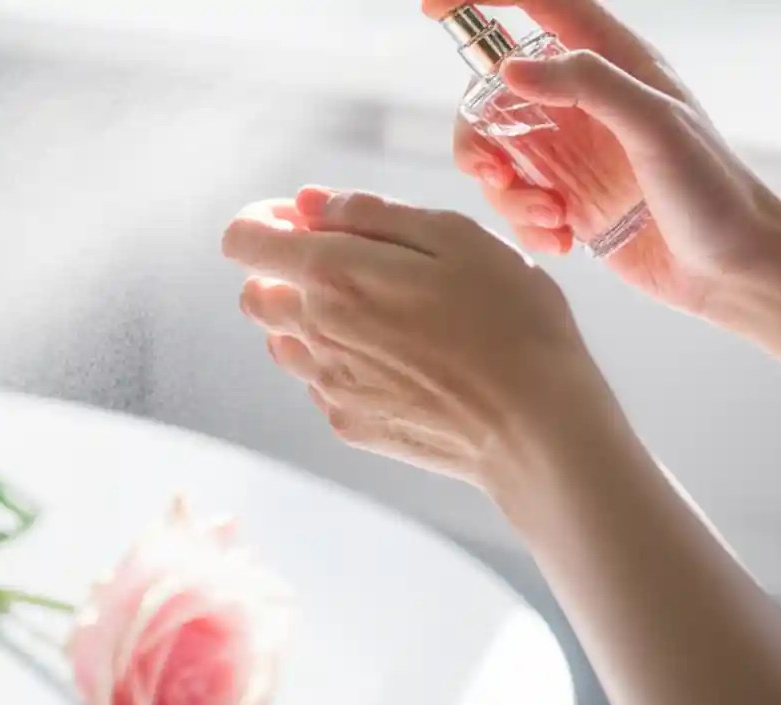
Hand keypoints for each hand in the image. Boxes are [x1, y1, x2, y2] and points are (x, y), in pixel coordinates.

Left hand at [222, 187, 613, 488]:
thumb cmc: (510, 319)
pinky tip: (398, 358)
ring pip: (280, 340)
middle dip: (283, 271)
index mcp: (334, 275)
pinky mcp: (346, 422)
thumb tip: (307, 203)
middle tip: (352, 266)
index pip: (242, 240)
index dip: (264, 221)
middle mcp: (315, 332)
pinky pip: (317, 381)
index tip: (305, 220)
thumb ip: (371, 212)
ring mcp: (327, 385)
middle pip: (253, 293)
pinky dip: (338, 360)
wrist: (537, 426)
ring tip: (382, 315)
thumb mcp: (455, 236)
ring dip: (309, 318)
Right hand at [424, 0, 780, 316]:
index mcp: (611, 63)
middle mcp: (581, 103)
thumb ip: (585, 84)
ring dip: (509, 195)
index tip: (432, 7)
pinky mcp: (563, 199)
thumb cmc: (711, 188)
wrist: (731, 269)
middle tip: (492, 176)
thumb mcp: (654, 124)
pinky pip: (513, 204)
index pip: (539, 7)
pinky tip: (566, 241)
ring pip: (494, 157)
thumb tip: (509, 70)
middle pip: (490, 96)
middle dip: (477, 140)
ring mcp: (569, 152)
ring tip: (554, 219)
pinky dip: (527, 225)